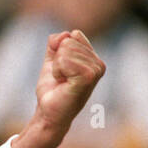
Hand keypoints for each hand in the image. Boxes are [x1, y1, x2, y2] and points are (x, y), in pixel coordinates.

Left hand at [9, 30, 105, 147]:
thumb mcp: (52, 60)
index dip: (59, 50)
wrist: (48, 112)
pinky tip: (63, 83)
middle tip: (61, 78)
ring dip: (57, 66)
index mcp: (94, 58)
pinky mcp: (87, 77)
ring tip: (62, 81)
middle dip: (57, 59)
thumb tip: (65, 34)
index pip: (73, 35)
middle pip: (68, 41)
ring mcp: (95, 71)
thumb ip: (56, 43)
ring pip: (65, 49)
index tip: (62, 70)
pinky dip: (57, 71)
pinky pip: (65, 60)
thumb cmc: (52, 90)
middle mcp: (99, 64)